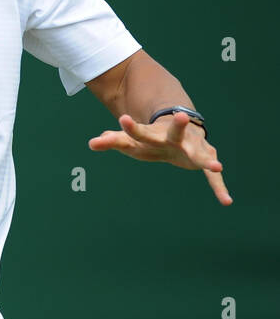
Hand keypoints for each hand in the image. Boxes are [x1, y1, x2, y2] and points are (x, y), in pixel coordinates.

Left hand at [88, 112, 231, 205]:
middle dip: (178, 126)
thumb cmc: (150, 139)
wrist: (181, 127)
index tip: (123, 119)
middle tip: (181, 117)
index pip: (139, 131)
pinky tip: (226, 202)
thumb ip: (113, 141)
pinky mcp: (204, 158)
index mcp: (152, 135)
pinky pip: (212, 177)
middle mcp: (174, 138)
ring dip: (206, 158)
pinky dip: (218, 188)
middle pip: (174, 132)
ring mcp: (191, 147)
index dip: (130, 127)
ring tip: (217, 165)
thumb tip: (93, 143)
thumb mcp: (131, 142)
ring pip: (199, 152)